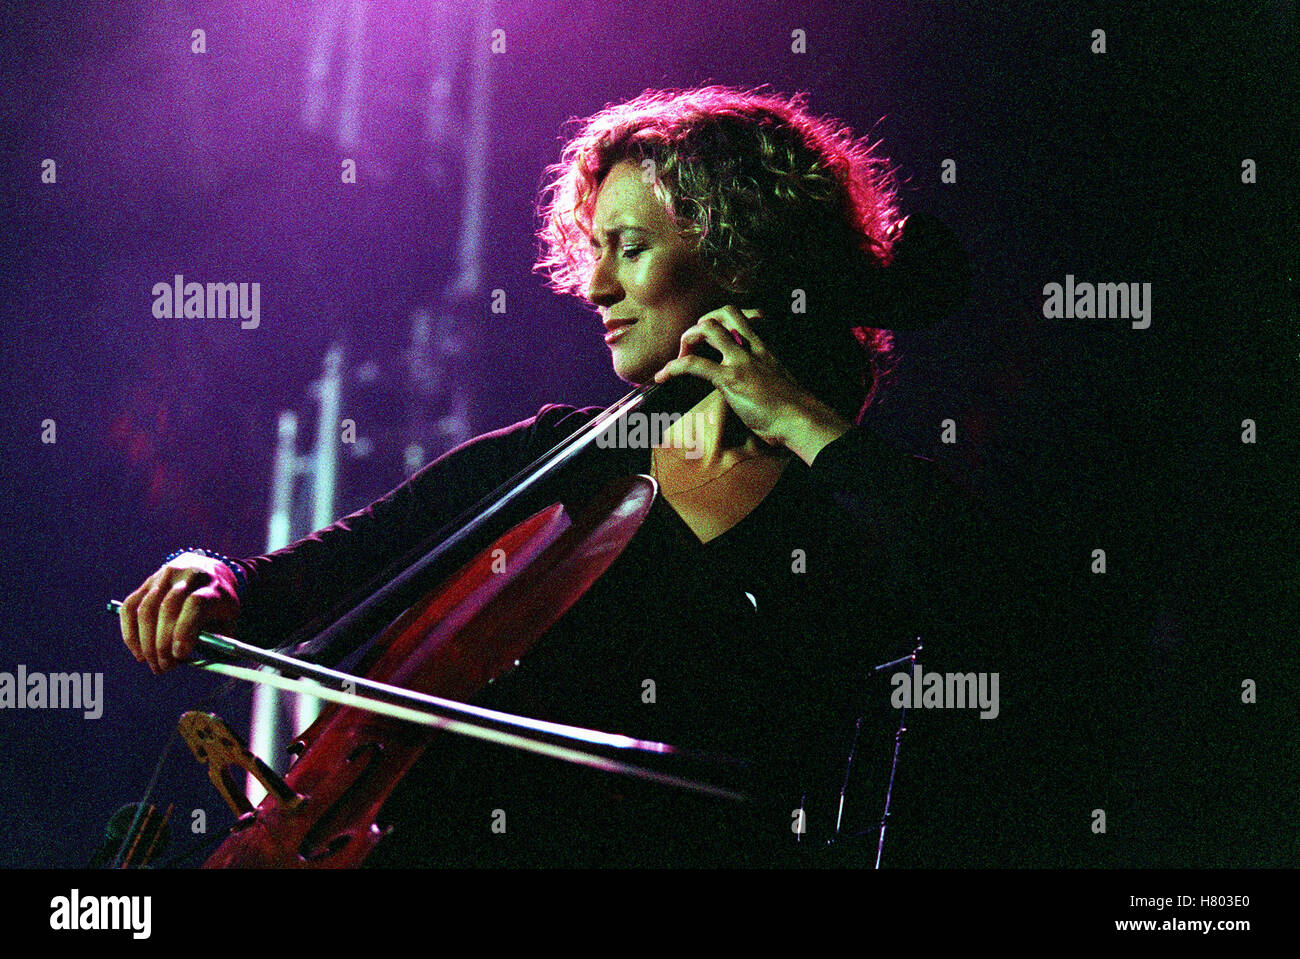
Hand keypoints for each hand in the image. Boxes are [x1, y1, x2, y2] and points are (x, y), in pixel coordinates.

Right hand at [120, 552, 240, 673]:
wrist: (207, 572)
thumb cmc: (218, 604)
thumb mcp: (228, 621)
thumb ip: (213, 640)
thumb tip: (184, 657)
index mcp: (212, 586)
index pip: (195, 603)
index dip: (184, 630)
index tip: (179, 655)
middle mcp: (187, 576)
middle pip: (167, 608)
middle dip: (162, 643)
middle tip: (163, 667)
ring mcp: (164, 577)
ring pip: (146, 609)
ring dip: (145, 642)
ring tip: (152, 663)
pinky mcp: (147, 582)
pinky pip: (130, 607)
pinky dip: (130, 632)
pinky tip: (138, 651)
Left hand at [653, 305, 852, 462]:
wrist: (801, 419)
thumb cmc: (794, 411)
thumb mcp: (779, 386)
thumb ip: (764, 381)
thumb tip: (752, 393)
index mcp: (765, 349)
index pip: (746, 317)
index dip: (724, 321)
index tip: (713, 337)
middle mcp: (752, 349)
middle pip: (725, 314)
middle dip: (703, 324)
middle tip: (692, 345)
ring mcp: (741, 361)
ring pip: (709, 328)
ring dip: (688, 337)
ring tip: (679, 354)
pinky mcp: (730, 378)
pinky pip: (695, 365)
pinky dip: (673, 367)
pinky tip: (663, 375)